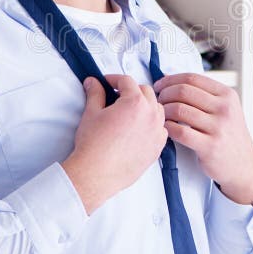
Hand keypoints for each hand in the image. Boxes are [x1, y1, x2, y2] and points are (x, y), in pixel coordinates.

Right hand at [62, 74, 167, 213]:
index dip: (114, 79)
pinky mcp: (158, 147)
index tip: (106, 82)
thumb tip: (93, 82)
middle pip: (146, 92)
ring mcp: (157, 132)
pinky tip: (139, 128)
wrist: (96, 174)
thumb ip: (95, 93)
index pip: (127, 81)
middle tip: (117, 96)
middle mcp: (151, 115)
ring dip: (145, 105)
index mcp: (135, 102)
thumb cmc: (93, 145)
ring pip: (157, 109)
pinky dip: (153, 124)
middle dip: (131, 90)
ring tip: (130, 111)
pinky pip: (161, 128)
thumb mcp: (91, 113)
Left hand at [153, 73, 252, 206]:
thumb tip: (172, 82)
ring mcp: (218, 127)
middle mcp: (224, 109)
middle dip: (165, 94)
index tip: (159, 86)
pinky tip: (166, 129)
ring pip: (179, 110)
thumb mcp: (226, 109)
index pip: (192, 78)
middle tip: (158, 101)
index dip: (170, 80)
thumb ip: (205, 95)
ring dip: (164, 111)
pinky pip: (180, 132)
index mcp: (227, 95)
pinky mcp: (210, 146)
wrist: (243, 164)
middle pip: (184, 91)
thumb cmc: (227, 134)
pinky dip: (168, 128)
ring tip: (162, 115)